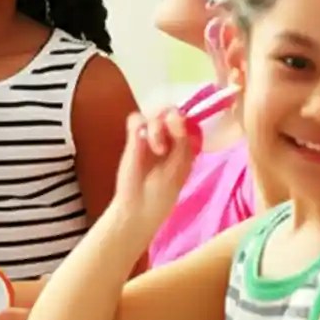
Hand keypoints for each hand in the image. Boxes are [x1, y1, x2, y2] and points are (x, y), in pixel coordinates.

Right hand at [114, 108, 200, 229]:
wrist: (138, 207)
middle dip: (169, 120)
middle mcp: (167, 136)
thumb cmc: (162, 192)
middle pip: (169, 111)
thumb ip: (181, 140)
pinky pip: (135, 119)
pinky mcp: (132, 139)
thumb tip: (177, 114)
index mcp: (184, 144)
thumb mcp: (179, 166)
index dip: (184, 119)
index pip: (186, 119)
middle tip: (171, 136)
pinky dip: (139, 126)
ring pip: (154, 113)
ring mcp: (149, 136)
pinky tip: (143, 142)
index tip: (182, 130)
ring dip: (157, 128)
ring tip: (158, 150)